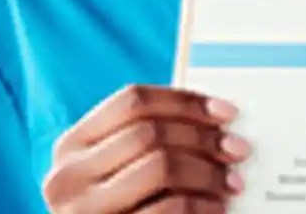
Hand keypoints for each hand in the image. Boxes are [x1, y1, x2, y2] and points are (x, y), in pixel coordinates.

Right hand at [43, 86, 248, 213]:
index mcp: (71, 147)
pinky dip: (202, 205)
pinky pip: (169, 208)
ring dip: (207, 172)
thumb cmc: (129, 211)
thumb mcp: (124, 174)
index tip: (227, 113)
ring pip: (160, 166)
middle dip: (203, 138)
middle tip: (238, 149)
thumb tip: (217, 121)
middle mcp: (67, 178)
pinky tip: (218, 207)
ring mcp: (82, 212)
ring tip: (232, 182)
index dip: (185, 102)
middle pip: (149, 132)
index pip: (132, 102)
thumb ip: (153, 145)